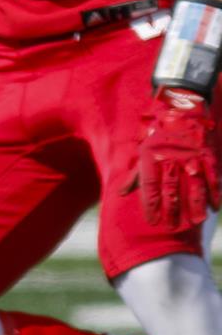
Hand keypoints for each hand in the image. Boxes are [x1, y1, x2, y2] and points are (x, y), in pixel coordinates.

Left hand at [121, 87, 219, 230]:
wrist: (181, 106)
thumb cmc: (159, 133)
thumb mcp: (143, 151)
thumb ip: (135, 176)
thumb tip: (121, 194)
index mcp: (152, 159)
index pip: (149, 187)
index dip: (151, 205)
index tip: (153, 221)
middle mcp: (171, 159)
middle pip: (172, 189)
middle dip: (172, 210)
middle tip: (173, 228)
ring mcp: (191, 157)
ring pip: (194, 184)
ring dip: (195, 204)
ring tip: (196, 222)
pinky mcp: (207, 154)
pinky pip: (212, 175)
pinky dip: (215, 191)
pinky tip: (216, 206)